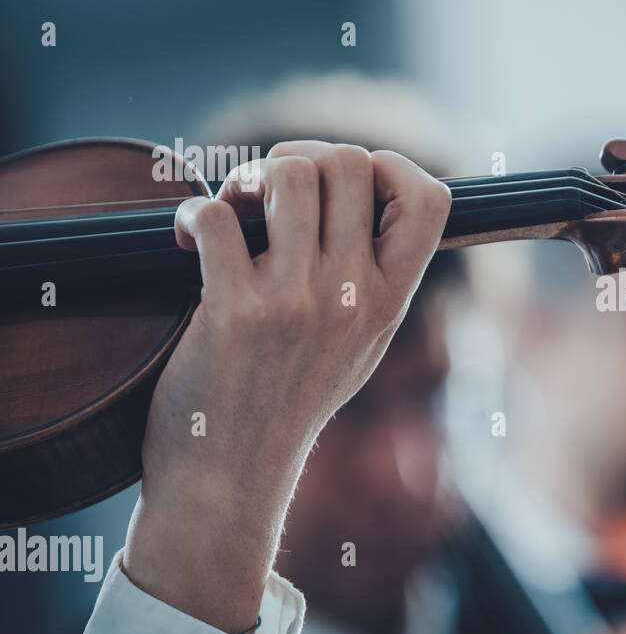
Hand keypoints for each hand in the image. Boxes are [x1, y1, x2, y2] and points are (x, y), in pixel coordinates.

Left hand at [122, 142, 450, 633]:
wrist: (233, 476)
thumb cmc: (291, 402)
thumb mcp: (362, 343)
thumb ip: (376, 275)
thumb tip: (366, 186)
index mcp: (392, 300)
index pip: (431, 197)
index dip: (389, 164)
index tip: (345, 183)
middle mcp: (354, 296)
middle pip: (350, 163)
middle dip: (302, 157)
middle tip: (270, 191)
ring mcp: (297, 303)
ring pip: (287, 174)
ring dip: (246, 178)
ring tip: (231, 210)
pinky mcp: (235, 311)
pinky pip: (215, 217)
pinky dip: (192, 213)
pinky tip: (186, 238)